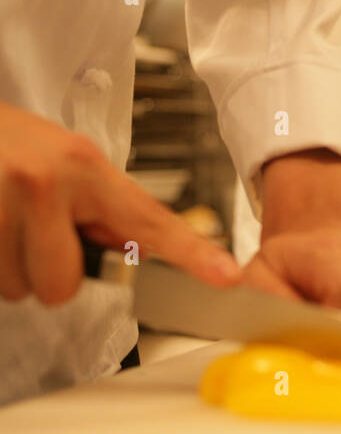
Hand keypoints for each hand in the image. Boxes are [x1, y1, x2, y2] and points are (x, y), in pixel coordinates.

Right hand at [0, 102, 240, 304]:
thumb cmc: (14, 145)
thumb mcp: (69, 163)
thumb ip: (102, 209)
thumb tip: (134, 254)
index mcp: (84, 167)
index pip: (146, 220)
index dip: (190, 254)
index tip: (226, 276)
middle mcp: (45, 183)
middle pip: (63, 284)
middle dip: (49, 271)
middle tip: (36, 233)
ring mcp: (1, 204)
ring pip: (21, 288)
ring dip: (14, 267)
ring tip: (8, 223)